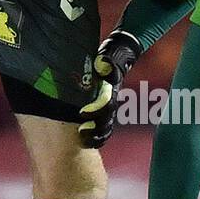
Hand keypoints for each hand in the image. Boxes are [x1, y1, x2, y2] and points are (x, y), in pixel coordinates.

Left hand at [78, 30, 140, 147]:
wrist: (118, 56)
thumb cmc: (109, 56)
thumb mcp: (108, 55)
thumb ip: (107, 61)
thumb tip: (101, 64)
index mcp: (110, 90)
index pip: (106, 105)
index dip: (95, 110)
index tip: (81, 113)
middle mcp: (111, 101)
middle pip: (106, 121)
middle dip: (95, 128)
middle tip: (81, 130)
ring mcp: (108, 108)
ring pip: (106, 129)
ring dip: (95, 136)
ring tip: (82, 137)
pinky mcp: (103, 113)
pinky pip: (104, 131)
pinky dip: (97, 139)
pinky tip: (86, 142)